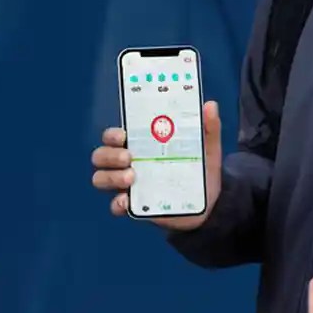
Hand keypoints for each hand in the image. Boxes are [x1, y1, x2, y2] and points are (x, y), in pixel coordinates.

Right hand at [90, 100, 222, 230]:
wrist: (210, 203)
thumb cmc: (201, 168)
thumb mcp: (207, 147)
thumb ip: (209, 127)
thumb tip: (211, 105)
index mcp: (141, 144)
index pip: (114, 136)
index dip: (112, 134)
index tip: (123, 135)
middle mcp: (128, 163)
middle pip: (101, 156)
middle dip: (109, 155)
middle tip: (128, 157)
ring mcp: (128, 185)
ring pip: (101, 179)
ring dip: (111, 177)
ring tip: (132, 177)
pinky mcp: (134, 206)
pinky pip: (114, 206)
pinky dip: (117, 203)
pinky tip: (127, 201)